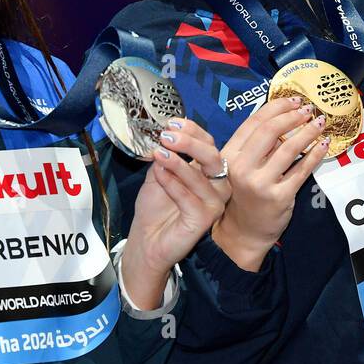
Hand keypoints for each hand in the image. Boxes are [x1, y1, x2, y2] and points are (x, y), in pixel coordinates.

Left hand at [122, 119, 229, 308]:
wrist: (147, 240)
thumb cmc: (155, 207)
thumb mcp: (158, 173)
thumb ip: (164, 155)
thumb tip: (164, 134)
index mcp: (208, 171)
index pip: (209, 144)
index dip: (192, 131)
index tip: (171, 123)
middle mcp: (217, 185)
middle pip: (213, 157)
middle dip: (190, 143)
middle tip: (167, 136)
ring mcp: (214, 203)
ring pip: (201, 176)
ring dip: (178, 163)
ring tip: (158, 154)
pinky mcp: (205, 219)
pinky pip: (189, 197)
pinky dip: (173, 183)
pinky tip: (159, 174)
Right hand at [212, 96, 330, 272]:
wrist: (244, 231)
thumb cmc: (244, 193)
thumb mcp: (239, 167)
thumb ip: (255, 145)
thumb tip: (284, 117)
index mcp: (230, 155)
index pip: (253, 123)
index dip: (275, 107)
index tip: (292, 100)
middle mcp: (242, 168)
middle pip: (270, 132)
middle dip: (292, 116)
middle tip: (307, 109)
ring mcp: (261, 184)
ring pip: (289, 149)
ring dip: (308, 132)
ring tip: (319, 123)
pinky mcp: (280, 197)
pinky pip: (302, 169)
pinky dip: (315, 154)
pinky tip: (323, 144)